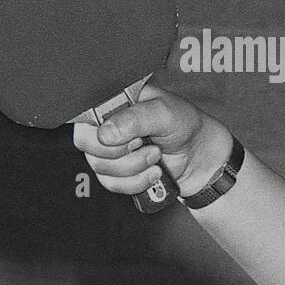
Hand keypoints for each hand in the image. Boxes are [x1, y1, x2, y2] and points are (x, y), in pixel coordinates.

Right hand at [72, 84, 232, 197]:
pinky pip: (111, 183)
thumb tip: (106, 133)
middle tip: (145, 144)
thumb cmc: (184, 125)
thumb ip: (135, 119)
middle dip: (122, 150)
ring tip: (155, 155)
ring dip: (133, 167)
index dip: (102, 129)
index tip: (130, 134)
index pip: (85, 114)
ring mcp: (109, 150)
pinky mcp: (116, 172)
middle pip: (87, 144)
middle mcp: (106, 124)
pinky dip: (135, 182)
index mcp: (114, 100)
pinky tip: (153, 172)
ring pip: (100, 167)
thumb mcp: (164, 113)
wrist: (199, 157)